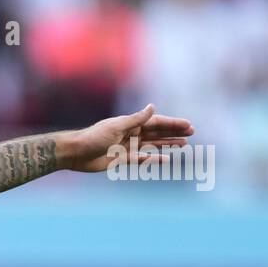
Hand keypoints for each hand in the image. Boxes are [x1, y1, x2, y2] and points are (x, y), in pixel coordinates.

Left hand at [58, 104, 194, 172]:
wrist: (75, 153)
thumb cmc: (93, 137)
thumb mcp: (117, 127)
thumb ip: (136, 119)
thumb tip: (153, 107)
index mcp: (130, 123)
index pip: (156, 122)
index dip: (173, 123)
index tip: (188, 125)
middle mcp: (130, 133)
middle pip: (157, 132)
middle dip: (174, 132)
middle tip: (192, 133)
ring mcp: (126, 146)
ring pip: (152, 144)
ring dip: (167, 143)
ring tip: (183, 144)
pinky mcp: (121, 159)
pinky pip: (141, 159)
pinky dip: (153, 159)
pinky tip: (166, 159)